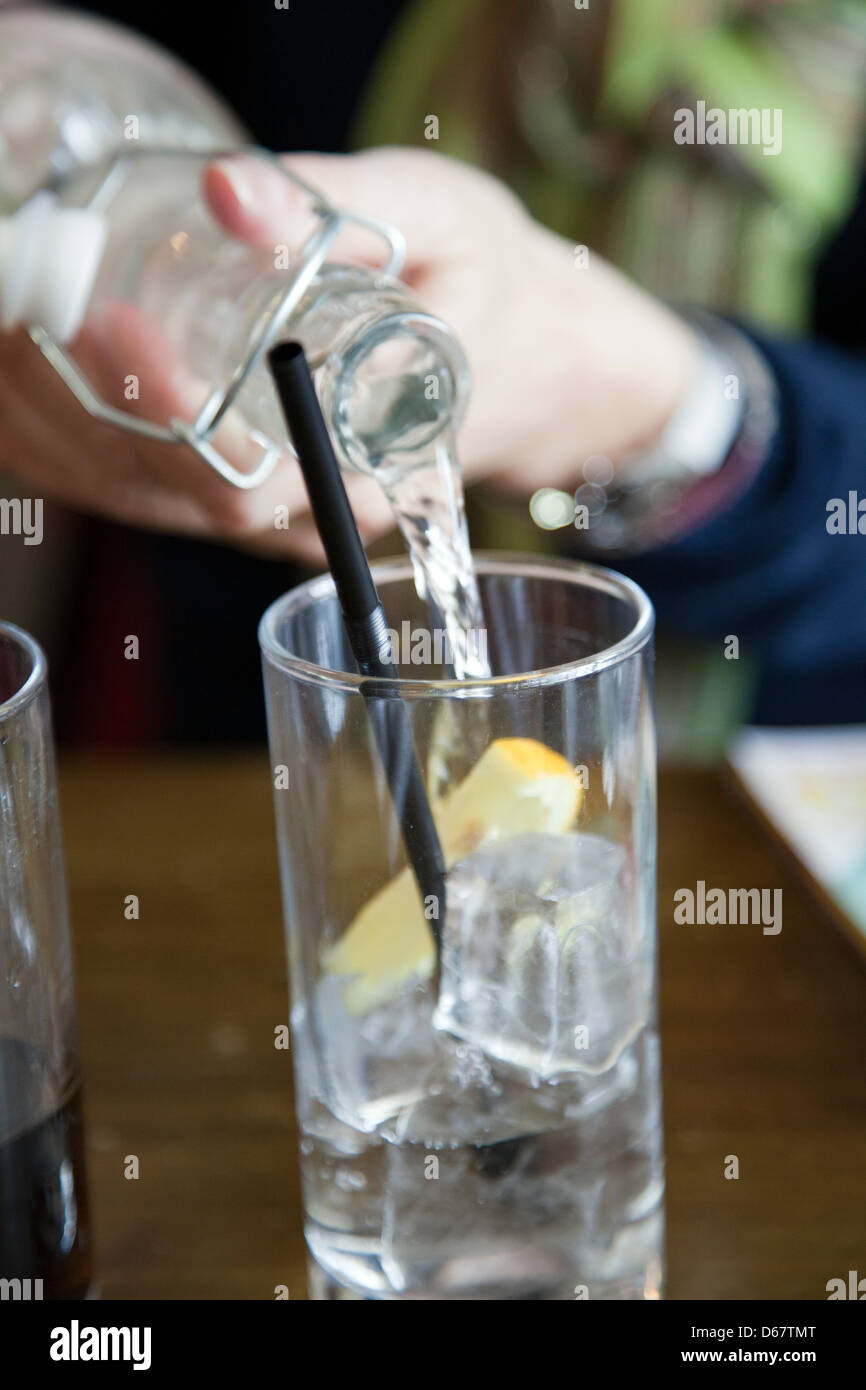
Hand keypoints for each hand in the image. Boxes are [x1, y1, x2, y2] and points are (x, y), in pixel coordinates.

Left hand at [0, 146, 697, 559]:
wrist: (564, 369)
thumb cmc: (511, 284)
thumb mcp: (444, 216)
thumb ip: (335, 204)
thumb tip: (220, 193)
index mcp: (388, 440)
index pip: (252, 475)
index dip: (164, 412)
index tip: (108, 327)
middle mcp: (355, 502)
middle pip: (203, 501)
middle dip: (117, 421)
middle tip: (67, 325)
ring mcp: (335, 514)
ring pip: (206, 508)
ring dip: (126, 435)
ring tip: (81, 339)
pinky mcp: (320, 504)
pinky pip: (223, 494)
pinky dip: (161, 443)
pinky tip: (132, 375)